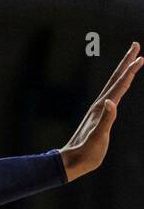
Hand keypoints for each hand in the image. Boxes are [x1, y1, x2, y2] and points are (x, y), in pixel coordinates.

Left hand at [61, 41, 140, 181]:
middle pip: (115, 79)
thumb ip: (105, 120)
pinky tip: (122, 85)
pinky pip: (112, 95)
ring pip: (114, 85)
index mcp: (101, 109)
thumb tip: (110, 101)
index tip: (141, 57)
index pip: (119, 86)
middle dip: (126, 62)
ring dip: (123, 71)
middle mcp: (99, 106)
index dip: (130, 71)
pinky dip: (120, 85)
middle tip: (135, 45)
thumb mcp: (98, 138)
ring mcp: (98, 110)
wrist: (70, 163)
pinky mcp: (98, 116)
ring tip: (133, 59)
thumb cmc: (85, 154)